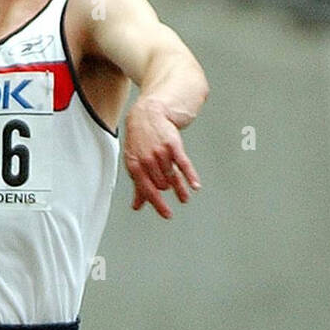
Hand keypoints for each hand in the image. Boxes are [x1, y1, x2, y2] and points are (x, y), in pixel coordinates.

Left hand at [124, 97, 200, 219]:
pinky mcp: (174, 146)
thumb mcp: (134, 162)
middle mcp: (147, 160)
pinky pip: (183, 165)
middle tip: (177, 197)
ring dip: (180, 188)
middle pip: (162, 185)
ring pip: (172, 177)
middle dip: (169, 191)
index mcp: (135, 166)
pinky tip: (195, 186)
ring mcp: (160, 153)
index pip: (148, 190)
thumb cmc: (139, 141)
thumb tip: (137, 205)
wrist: (147, 115)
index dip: (159, 204)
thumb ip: (138, 186)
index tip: (167, 215)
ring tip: (184, 197)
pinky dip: (190, 176)